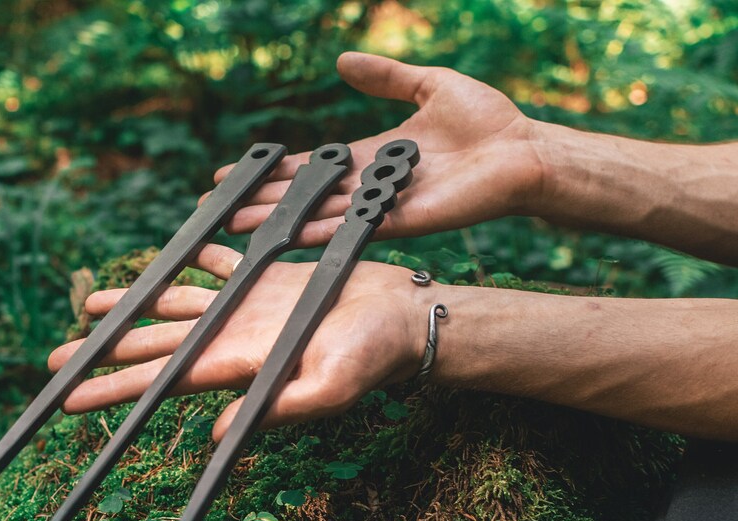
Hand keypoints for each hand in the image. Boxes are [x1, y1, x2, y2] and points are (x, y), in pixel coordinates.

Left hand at [50, 245, 430, 440]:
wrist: (404, 319)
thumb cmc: (374, 358)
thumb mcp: (328, 388)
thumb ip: (276, 409)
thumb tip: (216, 435)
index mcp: (235, 364)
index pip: (159, 378)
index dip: (111, 389)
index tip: (65, 398)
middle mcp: (230, 338)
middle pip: (152, 344)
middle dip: (103, 352)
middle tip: (53, 358)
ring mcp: (246, 307)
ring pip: (173, 302)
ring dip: (133, 302)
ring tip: (92, 304)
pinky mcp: (267, 278)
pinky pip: (220, 264)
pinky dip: (194, 258)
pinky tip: (169, 252)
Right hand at [206, 52, 544, 244]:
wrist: (525, 150)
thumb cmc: (487, 119)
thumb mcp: (428, 85)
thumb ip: (386, 77)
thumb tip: (343, 61)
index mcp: (375, 156)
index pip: (315, 165)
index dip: (276, 170)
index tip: (240, 172)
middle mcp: (371, 185)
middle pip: (306, 195)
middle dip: (262, 201)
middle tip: (219, 208)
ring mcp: (384, 206)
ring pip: (319, 215)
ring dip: (278, 221)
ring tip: (237, 224)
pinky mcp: (402, 220)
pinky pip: (354, 227)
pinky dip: (321, 232)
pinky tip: (288, 235)